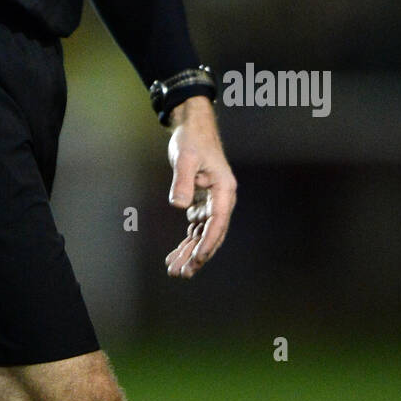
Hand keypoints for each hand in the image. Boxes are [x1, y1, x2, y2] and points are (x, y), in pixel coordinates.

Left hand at [165, 96, 235, 278]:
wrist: (193, 126)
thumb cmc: (192, 139)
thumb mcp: (185, 157)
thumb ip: (182, 180)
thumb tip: (179, 206)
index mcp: (224, 190)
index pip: (217, 222)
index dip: (208, 243)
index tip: (197, 259)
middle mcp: (222, 199)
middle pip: (212, 234)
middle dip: (197, 255)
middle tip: (181, 273)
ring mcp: (213, 202)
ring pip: (203, 234)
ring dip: (190, 252)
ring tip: (175, 270)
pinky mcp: (202, 201)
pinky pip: (196, 227)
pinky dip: (187, 241)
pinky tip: (176, 254)